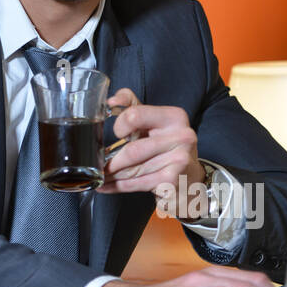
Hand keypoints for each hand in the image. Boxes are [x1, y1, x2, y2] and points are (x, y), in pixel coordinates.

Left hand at [97, 90, 205, 215]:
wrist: (189, 177)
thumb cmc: (165, 146)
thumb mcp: (152, 120)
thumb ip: (131, 104)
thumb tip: (112, 101)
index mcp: (174, 117)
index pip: (135, 115)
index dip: (120, 125)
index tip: (116, 134)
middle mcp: (181, 137)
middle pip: (133, 150)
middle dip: (111, 160)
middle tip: (98, 163)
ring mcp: (179, 160)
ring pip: (133, 169)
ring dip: (112, 175)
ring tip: (100, 176)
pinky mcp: (173, 181)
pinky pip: (139, 183)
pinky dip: (120, 186)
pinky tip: (109, 186)